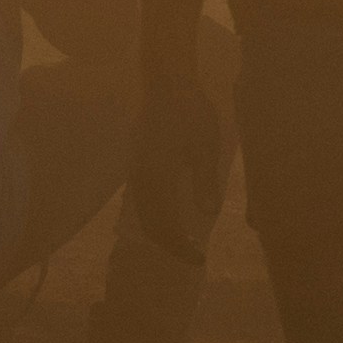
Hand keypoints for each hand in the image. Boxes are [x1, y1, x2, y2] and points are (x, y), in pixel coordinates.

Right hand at [134, 16, 231, 250]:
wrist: (166, 82)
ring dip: (161, 232)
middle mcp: (140, 178)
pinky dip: (156, 216)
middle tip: (194, 257)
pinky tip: (172, 216)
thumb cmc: (190, 110)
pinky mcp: (137, 163)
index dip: (180, 247)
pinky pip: (142, 200)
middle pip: (150, 225)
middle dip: (170, 245)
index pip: (165, 225)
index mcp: (156, 177)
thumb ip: (204, 180)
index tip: (199, 260)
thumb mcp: (205, 144)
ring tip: (184, 242)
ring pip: (143, 214)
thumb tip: (207, 214)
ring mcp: (135, 171)